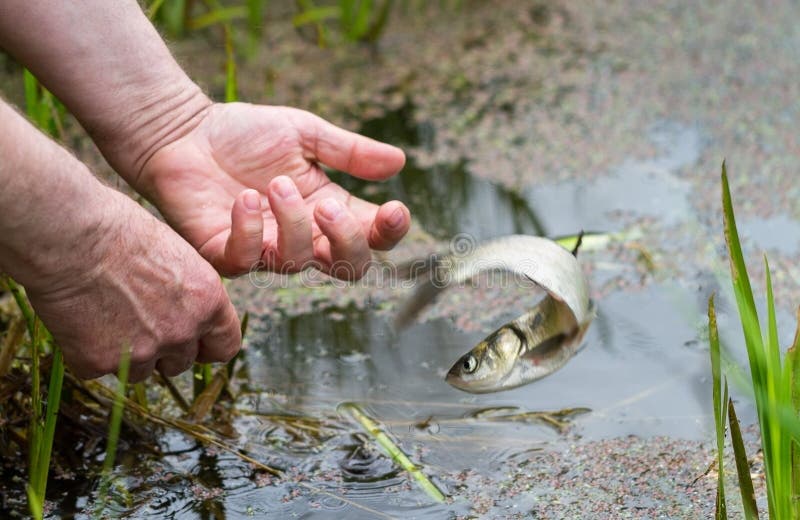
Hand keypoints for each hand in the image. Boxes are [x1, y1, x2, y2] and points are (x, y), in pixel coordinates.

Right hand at [24, 192, 240, 381]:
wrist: (71, 234)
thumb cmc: (122, 231)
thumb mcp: (178, 256)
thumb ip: (190, 294)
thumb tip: (188, 312)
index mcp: (208, 303)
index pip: (226, 346)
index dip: (209, 347)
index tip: (196, 344)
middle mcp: (182, 332)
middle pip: (182, 363)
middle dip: (164, 350)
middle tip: (138, 322)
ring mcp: (142, 352)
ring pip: (141, 371)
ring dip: (128, 353)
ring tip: (106, 315)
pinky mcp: (99, 362)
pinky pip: (98, 369)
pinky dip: (88, 352)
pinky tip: (79, 320)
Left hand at [136, 103, 410, 277]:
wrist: (184, 129)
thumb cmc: (244, 133)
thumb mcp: (306, 133)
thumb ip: (350, 151)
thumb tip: (400, 161)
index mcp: (327, 209)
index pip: (372, 237)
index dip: (390, 233)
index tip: (394, 209)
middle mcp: (303, 237)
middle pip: (349, 266)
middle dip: (347, 239)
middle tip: (327, 204)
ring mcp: (264, 250)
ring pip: (298, 262)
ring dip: (293, 222)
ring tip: (275, 183)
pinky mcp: (224, 253)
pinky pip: (247, 260)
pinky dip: (250, 230)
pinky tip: (245, 198)